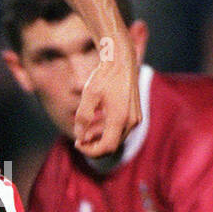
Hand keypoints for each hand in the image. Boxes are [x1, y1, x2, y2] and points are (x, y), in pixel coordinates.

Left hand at [74, 30, 139, 156]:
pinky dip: (108, 131)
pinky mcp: (135, 113)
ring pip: (117, 138)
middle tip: (79, 140)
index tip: (77, 144)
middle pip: (112, 145)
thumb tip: (79, 136)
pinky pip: (121, 129)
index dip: (91, 151)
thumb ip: (83, 117)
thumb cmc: (104, 76)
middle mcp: (131, 121)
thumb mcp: (89, 95)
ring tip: (84, 133)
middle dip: (95, 146)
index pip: (107, 147)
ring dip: (100, 139)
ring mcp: (135, 118)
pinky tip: (95, 125)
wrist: (121, 60)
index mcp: (120, 118)